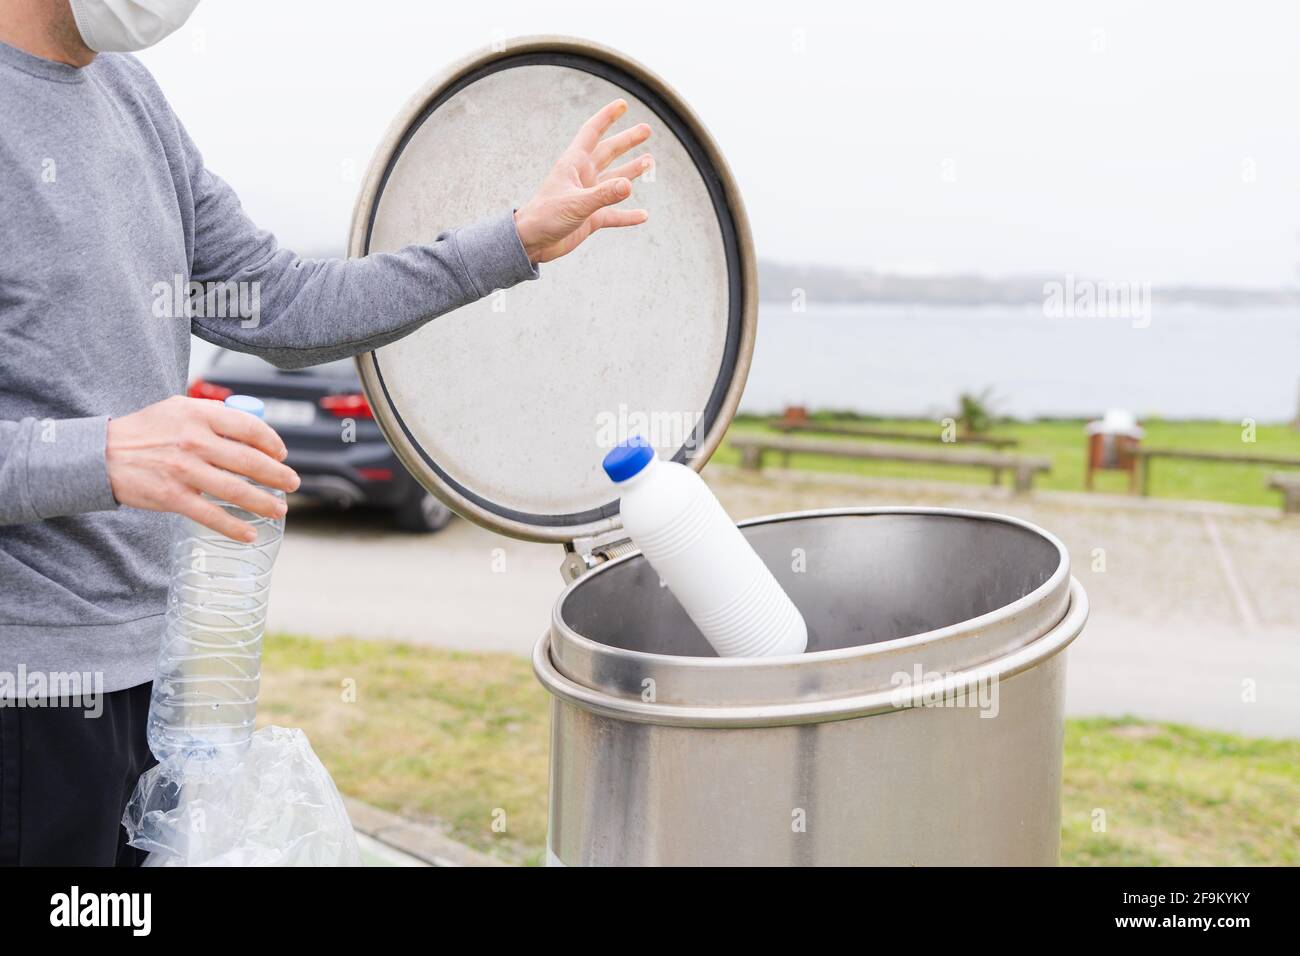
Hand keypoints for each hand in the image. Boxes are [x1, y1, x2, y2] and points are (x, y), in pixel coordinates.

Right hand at [106, 396, 299, 541]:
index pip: (250, 428)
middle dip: (278, 476)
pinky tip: (248, 533)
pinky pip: (211, 515)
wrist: (100, 455)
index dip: (272, 443)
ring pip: (236, 490)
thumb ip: (213, 415)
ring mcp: (185, 471)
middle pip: (250, 461)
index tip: (281, 454)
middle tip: (292, 484)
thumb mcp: (178, 408)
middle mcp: (195, 441)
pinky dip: (233, 527)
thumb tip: (250, 428)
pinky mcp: (173, 497)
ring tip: (279, 509)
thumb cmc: (145, 431)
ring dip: (264, 503)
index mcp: (199, 415)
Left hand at [513, 99, 652, 263]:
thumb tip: (629, 185)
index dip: (606, 117)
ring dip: (631, 171)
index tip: (622, 104)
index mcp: (574, 164)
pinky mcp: (590, 218)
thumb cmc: (545, 217)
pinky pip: (614, 215)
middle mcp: (582, 177)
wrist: (532, 242)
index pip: (592, 133)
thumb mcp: (576, 204)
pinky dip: (628, 215)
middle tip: (646, 130)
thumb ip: (603, 195)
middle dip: (627, 141)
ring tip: (649, 163)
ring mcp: (588, 197)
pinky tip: (643, 215)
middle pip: (608, 152)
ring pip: (614, 181)